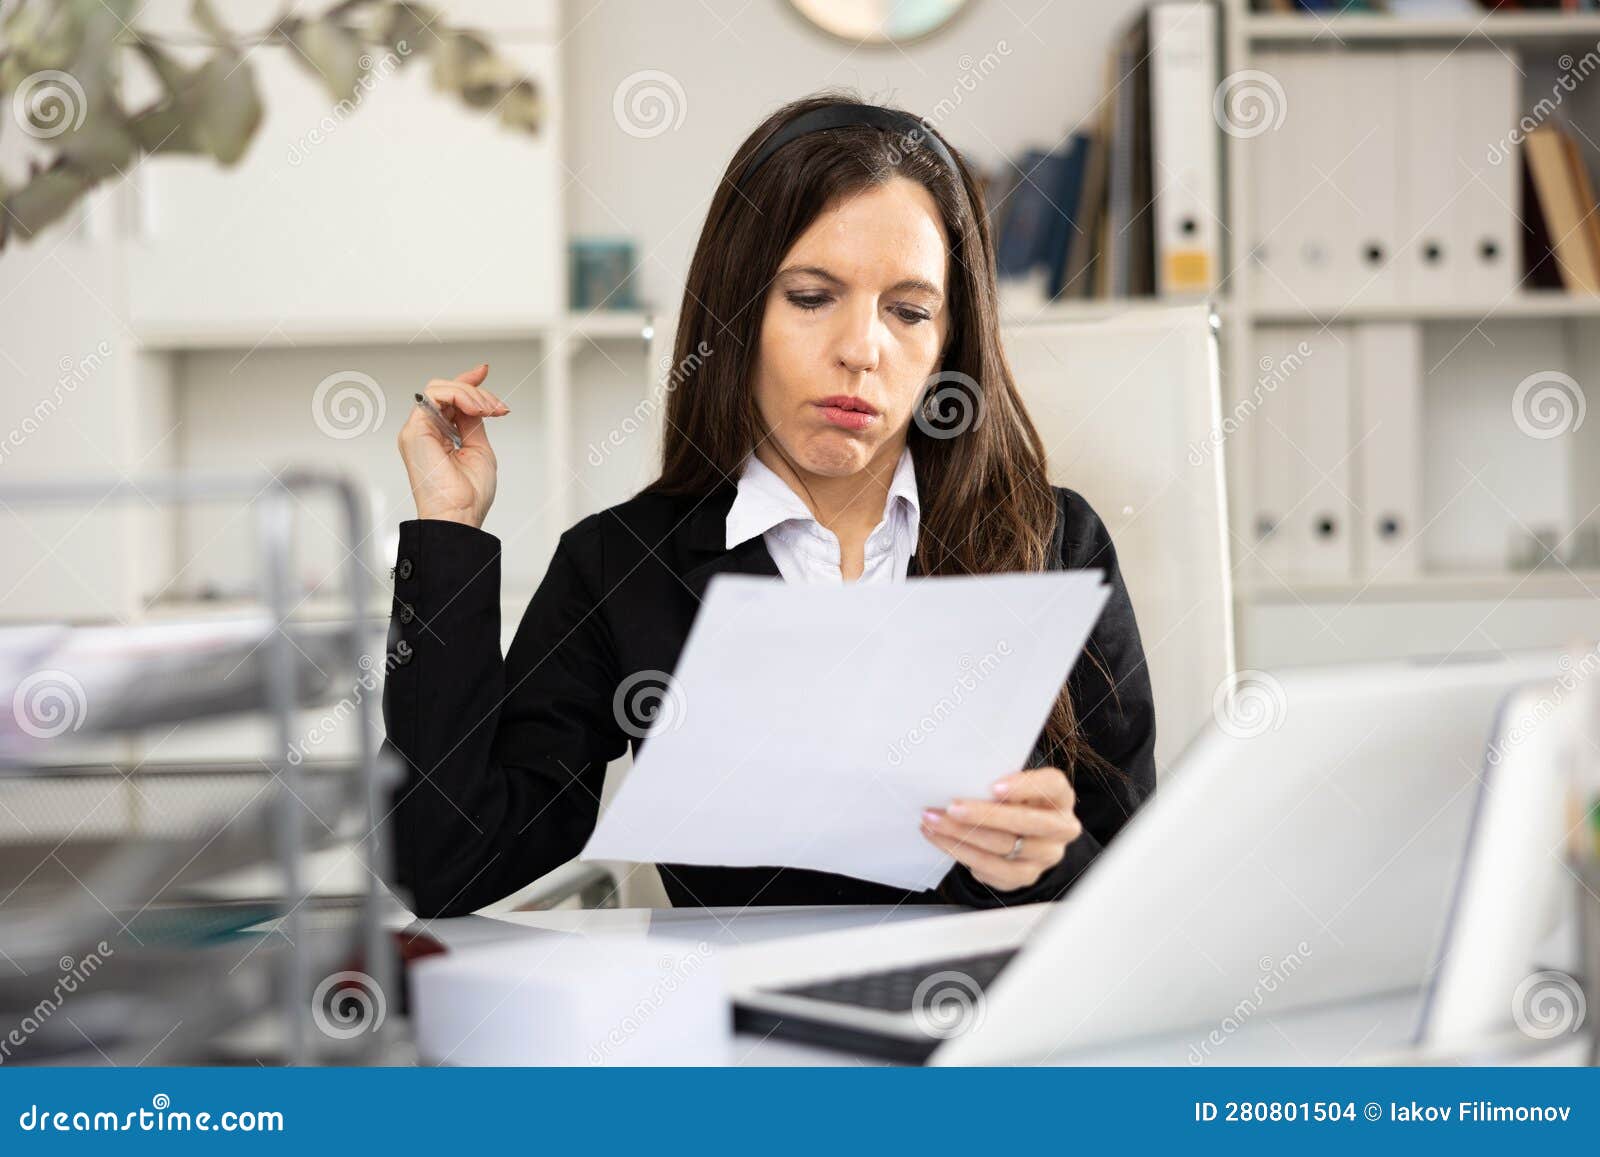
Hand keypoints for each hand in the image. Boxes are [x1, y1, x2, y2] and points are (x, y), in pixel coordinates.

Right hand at [397, 363, 508, 526]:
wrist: (459, 515)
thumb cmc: (467, 494)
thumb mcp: (478, 448)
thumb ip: (472, 423)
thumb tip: (475, 402)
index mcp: (438, 437)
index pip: (448, 399)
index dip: (467, 382)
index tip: (484, 371)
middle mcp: (425, 431)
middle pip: (446, 391)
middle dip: (476, 391)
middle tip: (496, 407)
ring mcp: (418, 430)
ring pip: (440, 388)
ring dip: (471, 393)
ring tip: (489, 409)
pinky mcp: (415, 430)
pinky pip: (435, 394)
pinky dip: (460, 395)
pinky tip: (476, 408)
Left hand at [920, 767, 1083, 892]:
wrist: (1025, 835)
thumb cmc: (1016, 802)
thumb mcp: (1016, 787)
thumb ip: (999, 785)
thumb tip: (960, 781)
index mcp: (1060, 797)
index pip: (1051, 785)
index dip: (1024, 786)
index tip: (993, 786)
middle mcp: (1061, 828)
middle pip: (1025, 822)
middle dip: (983, 815)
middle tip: (951, 808)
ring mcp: (1045, 856)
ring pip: (1003, 848)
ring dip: (962, 835)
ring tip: (933, 823)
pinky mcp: (1026, 876)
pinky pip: (991, 869)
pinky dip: (962, 853)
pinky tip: (941, 840)